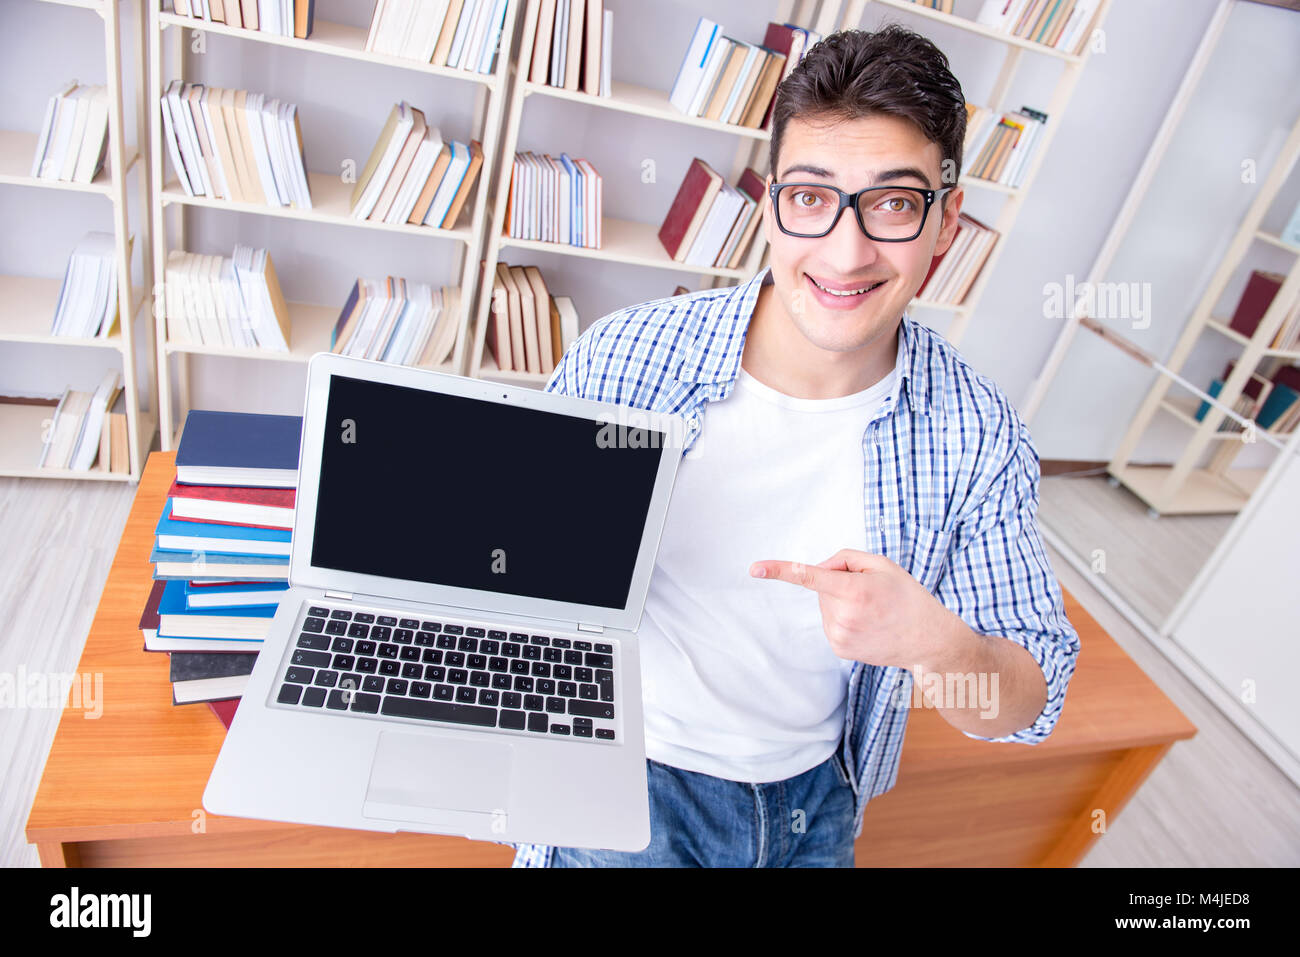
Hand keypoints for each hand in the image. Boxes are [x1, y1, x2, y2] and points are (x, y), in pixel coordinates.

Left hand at [748, 548, 973, 673]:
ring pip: (825, 606)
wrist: (927, 640)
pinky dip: (843, 618)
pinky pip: (830, 622)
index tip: (755, 569)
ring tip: (872, 610)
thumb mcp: (883, 565)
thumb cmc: (906, 597)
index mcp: (855, 590)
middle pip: (822, 588)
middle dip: (839, 584)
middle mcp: (843, 616)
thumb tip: (818, 568)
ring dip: (841, 602)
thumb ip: (846, 558)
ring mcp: (839, 636)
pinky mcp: (839, 649)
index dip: (780, 570)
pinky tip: (867, 624)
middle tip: (871, 593)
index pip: (809, 576)